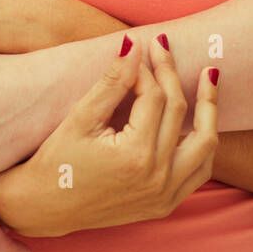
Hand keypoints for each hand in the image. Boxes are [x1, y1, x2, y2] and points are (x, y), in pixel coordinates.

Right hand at [0, 36, 217, 237]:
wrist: (44, 207)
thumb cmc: (57, 160)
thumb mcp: (81, 116)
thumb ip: (112, 80)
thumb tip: (134, 44)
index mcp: (135, 155)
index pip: (153, 96)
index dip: (145, 68)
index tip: (137, 49)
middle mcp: (157, 177)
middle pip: (179, 111)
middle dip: (171, 73)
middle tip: (163, 47)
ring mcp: (165, 195)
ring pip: (205, 143)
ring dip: (208, 108)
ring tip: (207, 76)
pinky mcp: (165, 204)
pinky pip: (200, 170)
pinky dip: (204, 142)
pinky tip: (200, 119)